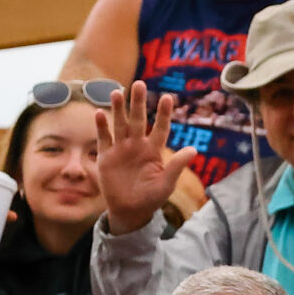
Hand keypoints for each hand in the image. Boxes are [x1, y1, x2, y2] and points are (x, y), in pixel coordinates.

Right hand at [96, 81, 188, 234]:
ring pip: (120, 124)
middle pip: (138, 120)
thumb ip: (177, 165)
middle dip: (138, 103)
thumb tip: (194, 149)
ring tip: (117, 92)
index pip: (161, 128)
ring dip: (118, 109)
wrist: (130, 211)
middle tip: (138, 84)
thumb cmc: (152, 197)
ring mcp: (121, 149)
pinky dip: (101, 127)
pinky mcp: (106, 157)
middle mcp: (137, 145)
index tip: (167, 97)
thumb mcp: (167, 183)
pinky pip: (104, 138)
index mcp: (154, 150)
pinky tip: (99, 113)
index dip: (164, 113)